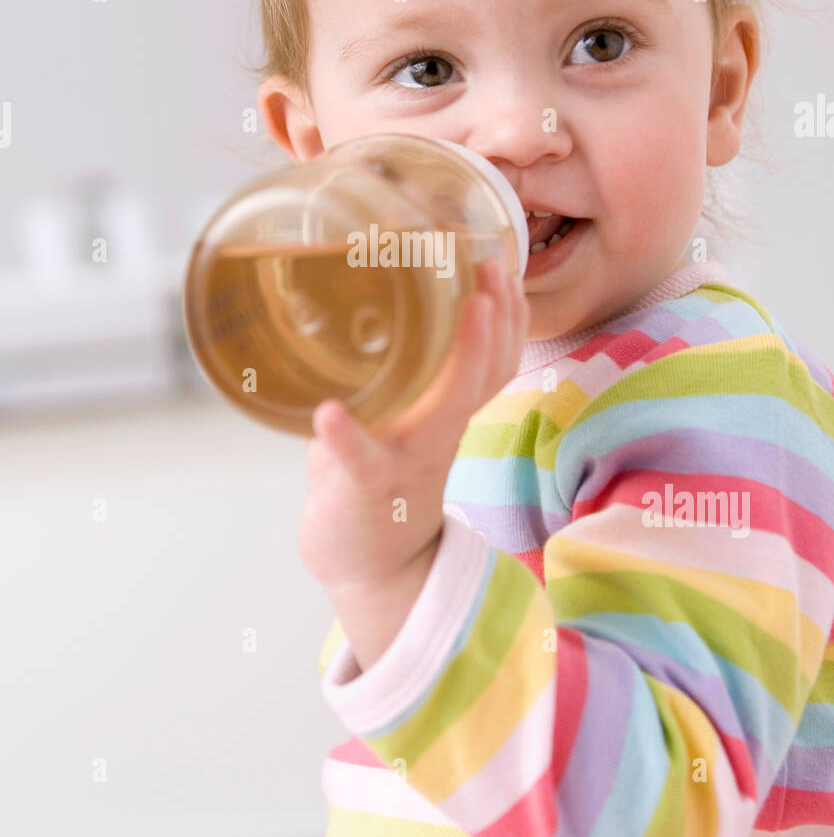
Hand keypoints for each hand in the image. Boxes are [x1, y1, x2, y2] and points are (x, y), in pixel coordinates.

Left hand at [298, 257, 528, 634]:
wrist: (370, 569)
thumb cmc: (374, 482)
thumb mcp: (389, 422)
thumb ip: (378, 377)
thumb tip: (341, 308)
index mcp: (445, 414)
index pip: (492, 360)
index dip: (507, 317)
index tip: (502, 266)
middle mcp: (438, 434)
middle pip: (484, 375)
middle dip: (498, 321)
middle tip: (494, 269)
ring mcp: (408, 461)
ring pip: (447, 411)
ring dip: (461, 360)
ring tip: (465, 309)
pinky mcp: (367, 489)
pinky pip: (362, 462)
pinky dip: (346, 438)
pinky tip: (328, 413)